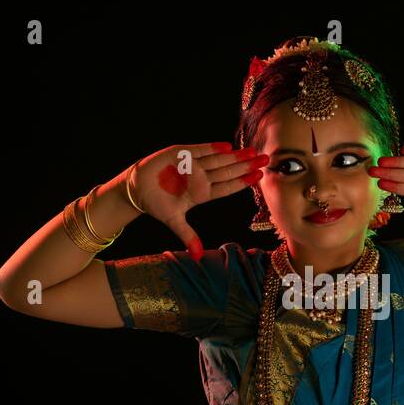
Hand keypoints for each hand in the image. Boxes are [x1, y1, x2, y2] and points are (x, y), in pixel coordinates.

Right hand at [130, 142, 268, 256]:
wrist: (137, 188)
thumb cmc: (157, 204)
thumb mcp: (174, 221)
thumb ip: (188, 236)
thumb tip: (198, 257)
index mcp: (203, 193)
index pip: (227, 188)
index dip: (243, 182)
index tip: (260, 177)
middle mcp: (201, 178)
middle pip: (228, 172)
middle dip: (246, 165)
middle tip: (266, 159)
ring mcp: (192, 165)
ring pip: (218, 160)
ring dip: (235, 156)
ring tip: (252, 151)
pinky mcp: (180, 154)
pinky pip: (198, 150)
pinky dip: (211, 148)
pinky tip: (227, 147)